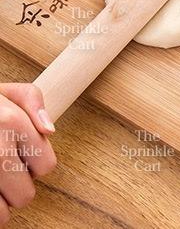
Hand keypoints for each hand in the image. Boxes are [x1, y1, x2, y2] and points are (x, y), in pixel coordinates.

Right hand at [0, 84, 56, 225]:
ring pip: (3, 213)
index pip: (46, 166)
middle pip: (25, 195)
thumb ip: (34, 102)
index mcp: (11, 123)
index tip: (23, 155)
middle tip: (5, 168)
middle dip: (18, 185)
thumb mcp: (9, 92)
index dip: (36, 162)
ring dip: (0, 201)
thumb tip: (49, 130)